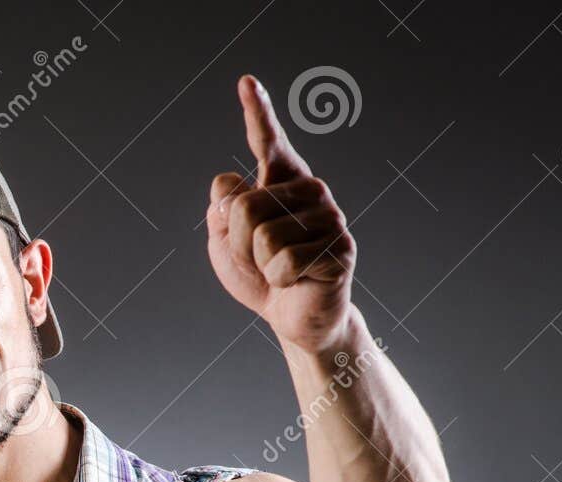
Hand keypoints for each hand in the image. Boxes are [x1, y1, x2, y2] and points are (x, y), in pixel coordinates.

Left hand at [206, 74, 355, 351]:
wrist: (293, 318)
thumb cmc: (261, 276)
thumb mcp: (226, 243)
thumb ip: (222, 212)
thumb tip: (228, 183)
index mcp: (281, 183)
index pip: (266, 143)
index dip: (257, 113)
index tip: (246, 82)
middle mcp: (309, 190)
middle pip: (244, 206)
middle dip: (239, 244)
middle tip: (260, 260)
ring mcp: (329, 216)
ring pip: (263, 237)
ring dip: (260, 265)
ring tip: (279, 270)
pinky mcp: (340, 247)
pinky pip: (283, 262)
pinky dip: (278, 281)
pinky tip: (296, 281)